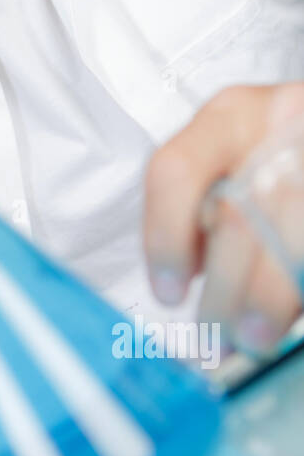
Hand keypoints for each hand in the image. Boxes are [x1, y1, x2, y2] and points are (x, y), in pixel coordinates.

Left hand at [143, 83, 303, 355]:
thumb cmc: (272, 161)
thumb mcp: (234, 163)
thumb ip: (204, 211)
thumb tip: (186, 282)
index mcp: (230, 117)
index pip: (176, 170)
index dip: (164, 239)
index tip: (167, 292)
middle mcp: (279, 123)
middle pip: (237, 219)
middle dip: (223, 293)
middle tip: (214, 337)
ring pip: (287, 239)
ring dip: (266, 301)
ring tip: (253, 338)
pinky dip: (297, 286)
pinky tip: (289, 311)